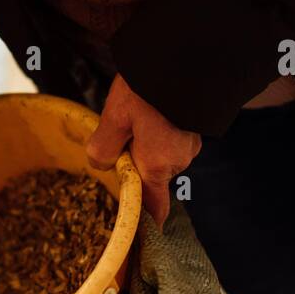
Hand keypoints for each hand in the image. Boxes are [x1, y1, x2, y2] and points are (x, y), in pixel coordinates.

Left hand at [85, 73, 200, 227]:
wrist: (187, 56)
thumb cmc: (149, 88)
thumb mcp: (115, 117)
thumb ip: (104, 147)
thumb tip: (100, 164)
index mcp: (158, 166)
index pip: (154, 207)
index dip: (146, 222)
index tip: (140, 237)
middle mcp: (178, 160)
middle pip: (151, 176)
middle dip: (133, 164)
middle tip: (115, 141)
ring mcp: (190, 143)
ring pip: (160, 155)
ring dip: (144, 145)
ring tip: (131, 118)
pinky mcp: (194, 126)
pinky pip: (171, 139)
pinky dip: (157, 132)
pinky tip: (146, 112)